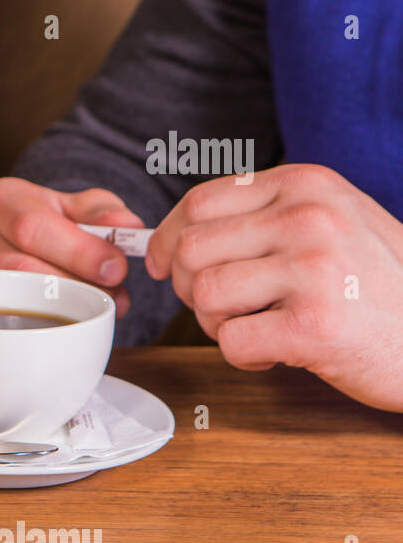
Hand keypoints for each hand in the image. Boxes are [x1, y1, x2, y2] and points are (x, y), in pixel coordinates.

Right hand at [0, 177, 143, 316]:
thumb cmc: (35, 222)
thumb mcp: (68, 206)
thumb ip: (102, 212)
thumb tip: (128, 226)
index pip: (33, 227)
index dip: (78, 251)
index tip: (116, 269)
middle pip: (23, 270)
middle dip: (78, 285)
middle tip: (115, 293)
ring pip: (15, 303)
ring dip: (67, 309)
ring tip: (97, 304)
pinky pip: (8, 327)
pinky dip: (47, 326)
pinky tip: (68, 320)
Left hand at [147, 164, 402, 410]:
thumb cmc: (377, 285)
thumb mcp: (330, 223)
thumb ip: (259, 219)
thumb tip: (171, 238)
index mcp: (305, 185)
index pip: (199, 202)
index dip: (167, 238)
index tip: (165, 265)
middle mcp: (309, 217)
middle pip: (190, 250)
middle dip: (191, 288)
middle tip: (225, 308)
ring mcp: (315, 269)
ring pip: (205, 295)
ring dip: (218, 324)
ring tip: (261, 327)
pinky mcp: (317, 325)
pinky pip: (232, 342)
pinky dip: (246, 356)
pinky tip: (281, 351)